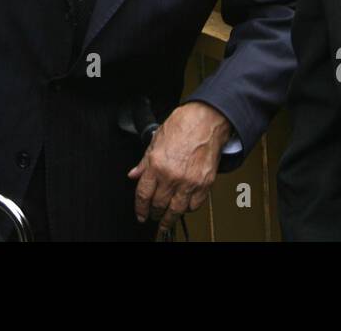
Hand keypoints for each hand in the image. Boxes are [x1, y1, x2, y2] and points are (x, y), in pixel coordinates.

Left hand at [128, 101, 230, 237]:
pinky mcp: (205, 183)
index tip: (140, 214)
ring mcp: (190, 181)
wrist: (206, 120)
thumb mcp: (156, 140)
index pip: (143, 195)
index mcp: (157, 164)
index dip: (140, 209)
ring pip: (176, 210)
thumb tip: (134, 174)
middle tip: (152, 215)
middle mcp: (172, 175)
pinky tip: (184, 207)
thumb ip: (144, 162)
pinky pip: (195, 205)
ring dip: (169, 218)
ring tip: (166, 220)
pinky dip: (188, 209)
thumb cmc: (183, 125)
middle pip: (158, 205)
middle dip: (153, 213)